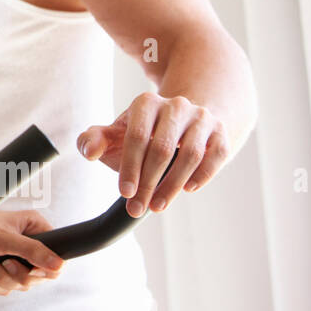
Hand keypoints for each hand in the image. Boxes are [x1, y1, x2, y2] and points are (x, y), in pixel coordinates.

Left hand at [0, 208, 66, 294]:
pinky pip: (4, 288)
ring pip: (19, 284)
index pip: (56, 256)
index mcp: (33, 227)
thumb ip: (32, 251)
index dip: (45, 268)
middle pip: (37, 276)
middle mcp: (26, 242)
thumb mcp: (4, 239)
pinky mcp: (0, 270)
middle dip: (14, 273)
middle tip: (3, 261)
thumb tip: (59, 265)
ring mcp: (13, 258)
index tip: (30, 270)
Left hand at [77, 92, 230, 217]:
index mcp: (146, 103)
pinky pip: (216, 155)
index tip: (125, 193)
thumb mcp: (114, 135)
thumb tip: (89, 151)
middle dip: (148, 182)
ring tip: (157, 206)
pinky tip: (187, 189)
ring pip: (190, 154)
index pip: (136, 137)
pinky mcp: (221, 132)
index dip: (130, 167)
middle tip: (138, 208)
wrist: (181, 126)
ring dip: (173, 185)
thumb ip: (93, 140)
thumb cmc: (140, 135)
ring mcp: (202, 118)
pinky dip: (202, 175)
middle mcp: (176, 105)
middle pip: (162, 148)